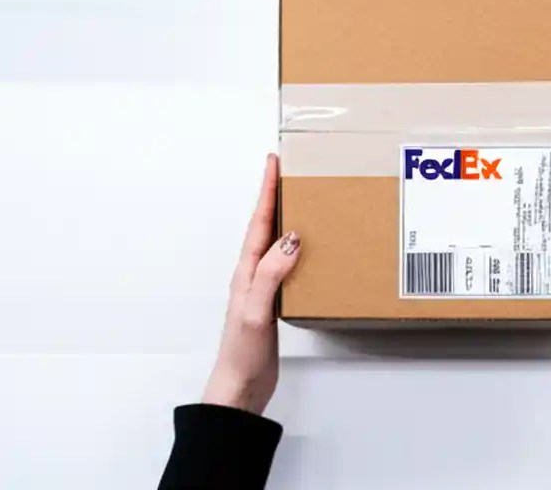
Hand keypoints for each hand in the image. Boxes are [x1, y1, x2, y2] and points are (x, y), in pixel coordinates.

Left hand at [201, 153, 300, 414]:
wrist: (241, 387)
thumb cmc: (243, 353)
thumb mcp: (256, 310)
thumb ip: (271, 274)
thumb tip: (291, 238)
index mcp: (246, 271)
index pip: (259, 222)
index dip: (266, 191)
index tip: (273, 163)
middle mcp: (252, 274)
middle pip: (265, 226)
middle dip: (274, 197)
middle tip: (287, 171)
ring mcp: (262, 288)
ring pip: (276, 244)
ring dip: (286, 220)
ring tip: (301, 200)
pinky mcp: (273, 302)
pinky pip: (286, 265)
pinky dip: (297, 250)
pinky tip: (310, 251)